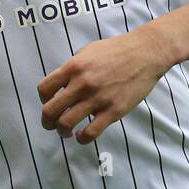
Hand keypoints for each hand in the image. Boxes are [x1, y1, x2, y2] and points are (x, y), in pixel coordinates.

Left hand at [38, 27, 166, 144]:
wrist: (145, 54)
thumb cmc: (116, 50)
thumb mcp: (88, 51)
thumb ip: (73, 67)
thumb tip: (61, 84)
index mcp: (73, 67)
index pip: (44, 89)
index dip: (43, 99)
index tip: (49, 102)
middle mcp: (82, 84)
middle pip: (50, 110)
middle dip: (47, 121)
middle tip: (51, 124)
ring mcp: (97, 99)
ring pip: (66, 124)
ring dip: (62, 131)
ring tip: (66, 131)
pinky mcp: (113, 111)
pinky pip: (90, 133)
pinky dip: (82, 138)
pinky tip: (82, 135)